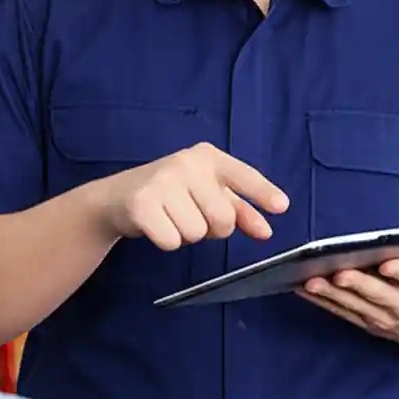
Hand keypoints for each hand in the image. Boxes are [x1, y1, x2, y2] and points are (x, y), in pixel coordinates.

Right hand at [95, 142, 289, 250]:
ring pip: (197, 233)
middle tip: (191, 215)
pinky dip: (167, 241)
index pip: (242, 175)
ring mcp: (163, 182)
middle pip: (223, 219)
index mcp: (207, 157)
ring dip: (186, 235)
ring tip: (171, 217)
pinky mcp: (142, 204)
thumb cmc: (170, 194)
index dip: (263, 192)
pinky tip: (156, 225)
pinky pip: (173, 241)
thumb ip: (238, 209)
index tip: (282, 207)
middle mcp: (186, 164)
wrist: (116, 197)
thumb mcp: (205, 193)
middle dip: (212, 228)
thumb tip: (266, 230)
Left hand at [296, 239, 398, 350]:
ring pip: (356, 307)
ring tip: (312, 279)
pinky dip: (321, 302)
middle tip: (338, 271)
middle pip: (381, 297)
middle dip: (359, 285)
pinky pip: (341, 313)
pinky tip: (302, 286)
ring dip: (333, 295)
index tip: (388, 263)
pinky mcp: (368, 323)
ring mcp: (386, 320)